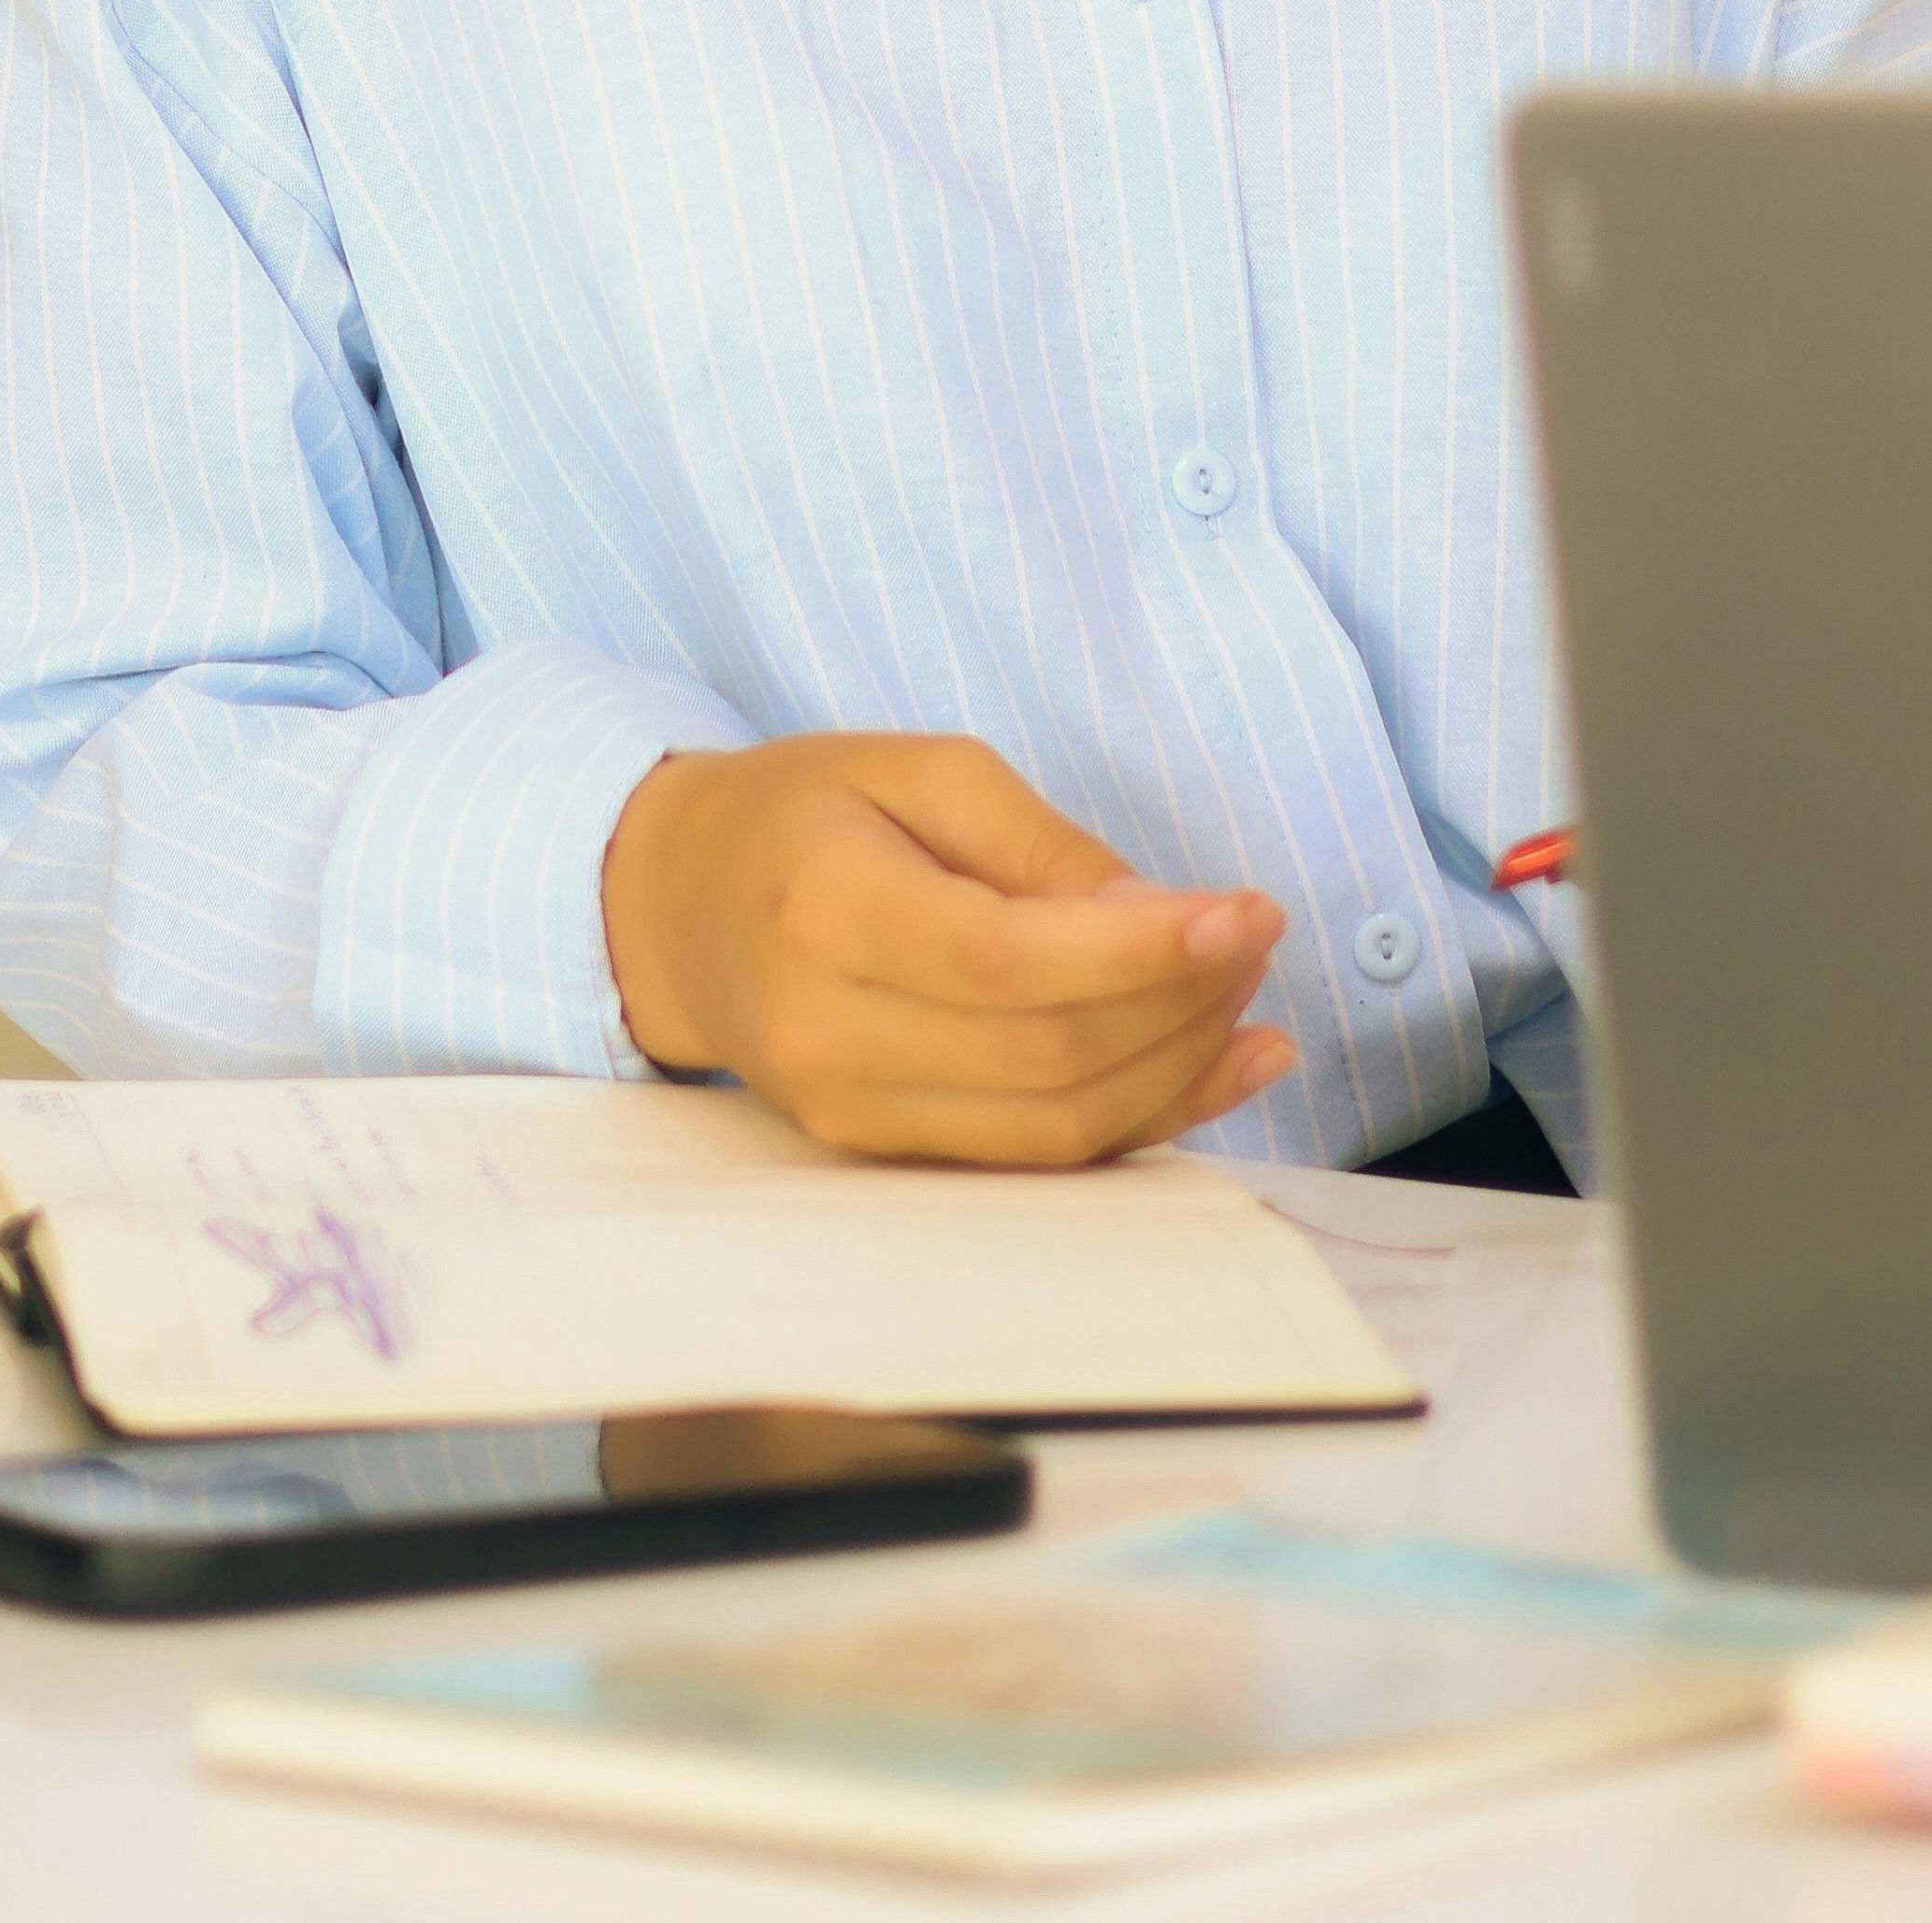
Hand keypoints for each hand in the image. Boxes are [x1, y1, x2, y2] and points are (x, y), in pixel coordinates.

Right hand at [600, 731, 1294, 1165]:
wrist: (675, 906)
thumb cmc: (808, 813)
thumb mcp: (923, 771)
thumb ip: (1042, 848)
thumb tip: (1165, 924)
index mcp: (828, 910)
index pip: (1006, 963)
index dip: (1141, 954)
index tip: (1248, 913)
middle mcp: (828, 1034)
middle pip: (1043, 1059)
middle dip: (1178, 1006)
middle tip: (1256, 934)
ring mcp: (847, 1116)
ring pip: (1051, 1132)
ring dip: (1177, 1071)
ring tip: (1251, 999)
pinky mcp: (878, 1157)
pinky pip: (1034, 1160)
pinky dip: (1142, 1120)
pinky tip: (1219, 1067)